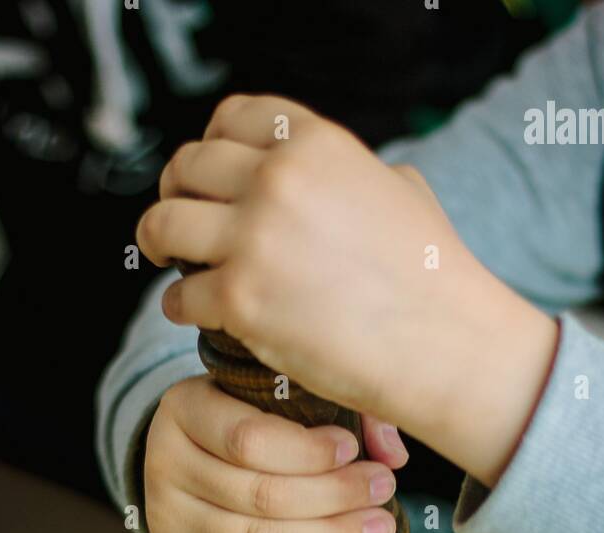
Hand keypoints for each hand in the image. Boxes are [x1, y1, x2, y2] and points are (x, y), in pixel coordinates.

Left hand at [138, 95, 558, 486]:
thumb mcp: (396, 188)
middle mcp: (278, 179)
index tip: (204, 177)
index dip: (208, 148)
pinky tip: (193, 312)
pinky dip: (180, 305)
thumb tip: (316, 177)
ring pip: (164, 224)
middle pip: (186, 168)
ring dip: (159, 243)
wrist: (444, 342)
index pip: (229, 119)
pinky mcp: (241, 300)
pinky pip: (179, 295)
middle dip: (175, 193)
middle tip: (178, 224)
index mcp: (314, 143)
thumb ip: (344, 172)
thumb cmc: (431, 276)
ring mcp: (254, 239)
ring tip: (168, 261)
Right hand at [144, 375, 408, 532]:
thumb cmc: (250, 418)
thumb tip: (392, 454)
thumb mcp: (280, 396)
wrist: (193, 457)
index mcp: (184, 408)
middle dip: (332, 497)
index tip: (355, 451)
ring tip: (377, 531)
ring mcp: (165, 517)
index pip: (248, 439)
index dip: (308, 452)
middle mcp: (164, 462)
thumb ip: (339, 407)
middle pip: (258, 495)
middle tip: (382, 492)